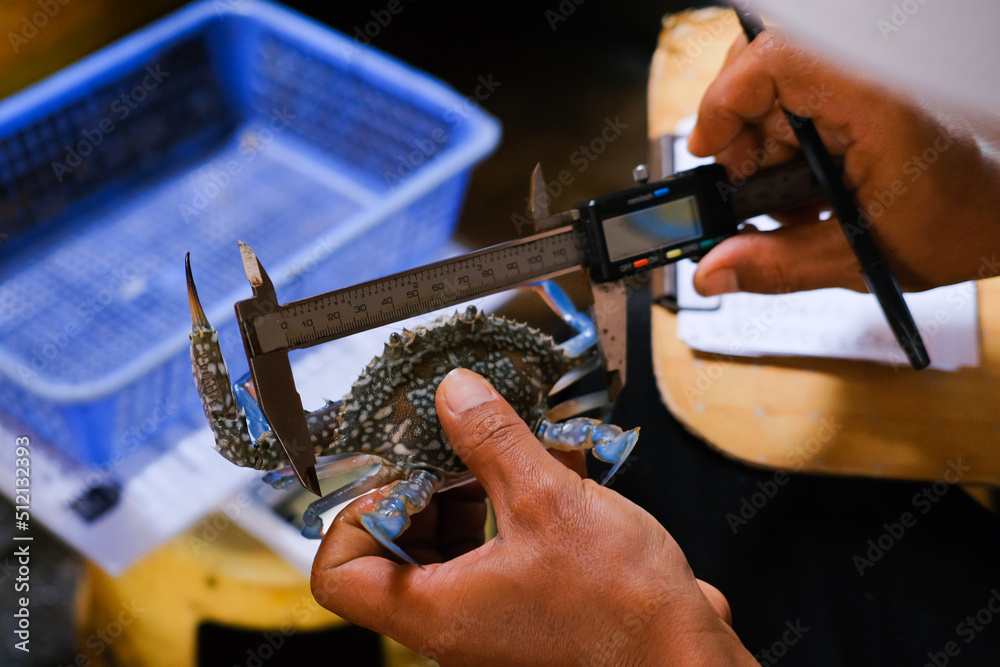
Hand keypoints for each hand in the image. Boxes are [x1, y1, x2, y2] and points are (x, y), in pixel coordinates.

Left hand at [311, 368, 754, 665]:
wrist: (688, 662)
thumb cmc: (622, 612)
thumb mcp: (548, 502)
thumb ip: (492, 441)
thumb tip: (454, 395)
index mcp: (434, 612)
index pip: (340, 574)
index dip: (356, 515)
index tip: (399, 471)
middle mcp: (453, 624)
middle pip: (397, 549)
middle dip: (426, 486)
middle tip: (456, 445)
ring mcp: (490, 619)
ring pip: (453, 545)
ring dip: (474, 488)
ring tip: (509, 447)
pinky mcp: (528, 608)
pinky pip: (498, 550)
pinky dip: (512, 505)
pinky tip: (554, 465)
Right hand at [687, 30, 999, 295]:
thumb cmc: (961, 223)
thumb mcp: (859, 257)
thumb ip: (778, 265)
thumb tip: (714, 271)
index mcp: (877, 103)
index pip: (775, 60)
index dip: (726, 98)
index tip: (711, 149)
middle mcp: (869, 79)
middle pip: (762, 72)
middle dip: (740, 134)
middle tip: (750, 185)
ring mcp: (864, 83)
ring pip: (774, 92)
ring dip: (763, 147)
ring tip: (791, 197)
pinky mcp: (859, 92)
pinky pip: (798, 101)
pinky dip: (785, 144)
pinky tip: (805, 183)